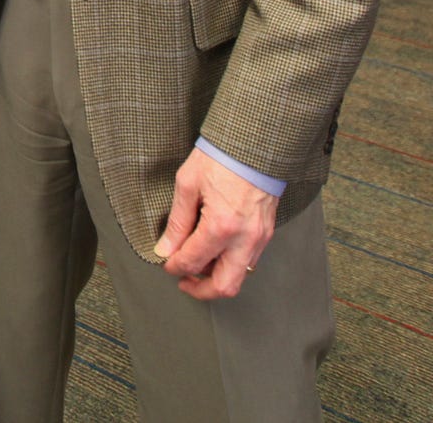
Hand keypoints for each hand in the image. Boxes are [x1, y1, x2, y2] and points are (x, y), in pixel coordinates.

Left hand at [152, 147, 278, 300]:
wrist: (254, 143)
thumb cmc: (221, 157)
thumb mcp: (188, 184)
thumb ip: (178, 221)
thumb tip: (166, 247)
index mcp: (221, 226)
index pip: (192, 262)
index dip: (174, 266)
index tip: (167, 263)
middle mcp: (244, 238)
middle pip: (224, 286)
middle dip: (200, 290)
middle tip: (183, 280)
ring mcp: (259, 238)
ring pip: (239, 276)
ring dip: (216, 276)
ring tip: (198, 262)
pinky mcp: (266, 232)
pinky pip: (249, 260)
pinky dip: (230, 263)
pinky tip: (216, 249)